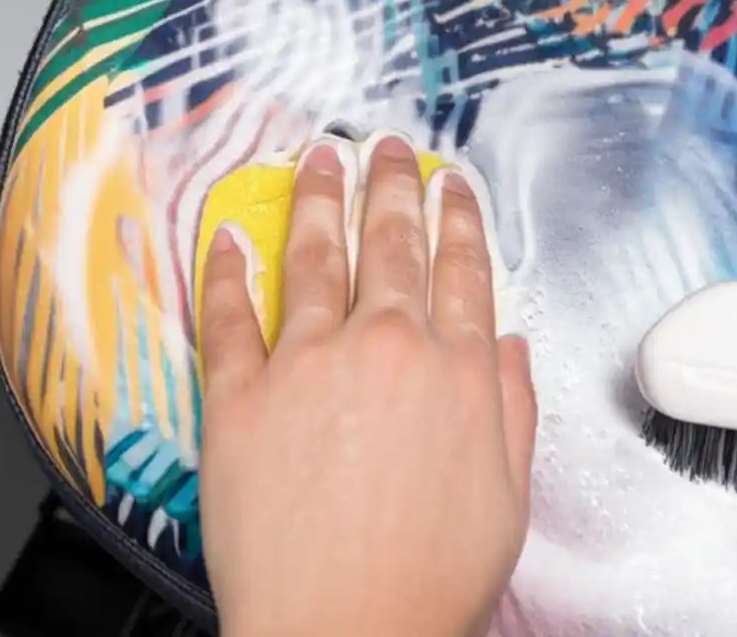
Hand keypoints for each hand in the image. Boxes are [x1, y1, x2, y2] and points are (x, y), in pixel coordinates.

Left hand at [197, 136, 536, 636]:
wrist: (345, 631)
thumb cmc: (426, 581)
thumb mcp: (508, 496)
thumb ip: (511, 410)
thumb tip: (510, 349)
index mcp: (455, 371)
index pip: (460, 268)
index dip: (457, 217)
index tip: (451, 186)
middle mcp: (384, 349)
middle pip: (390, 243)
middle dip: (391, 184)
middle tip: (388, 147)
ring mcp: (308, 365)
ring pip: (313, 257)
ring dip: (317, 198)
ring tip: (319, 159)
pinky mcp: (239, 397)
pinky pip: (228, 315)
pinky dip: (225, 270)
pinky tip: (230, 237)